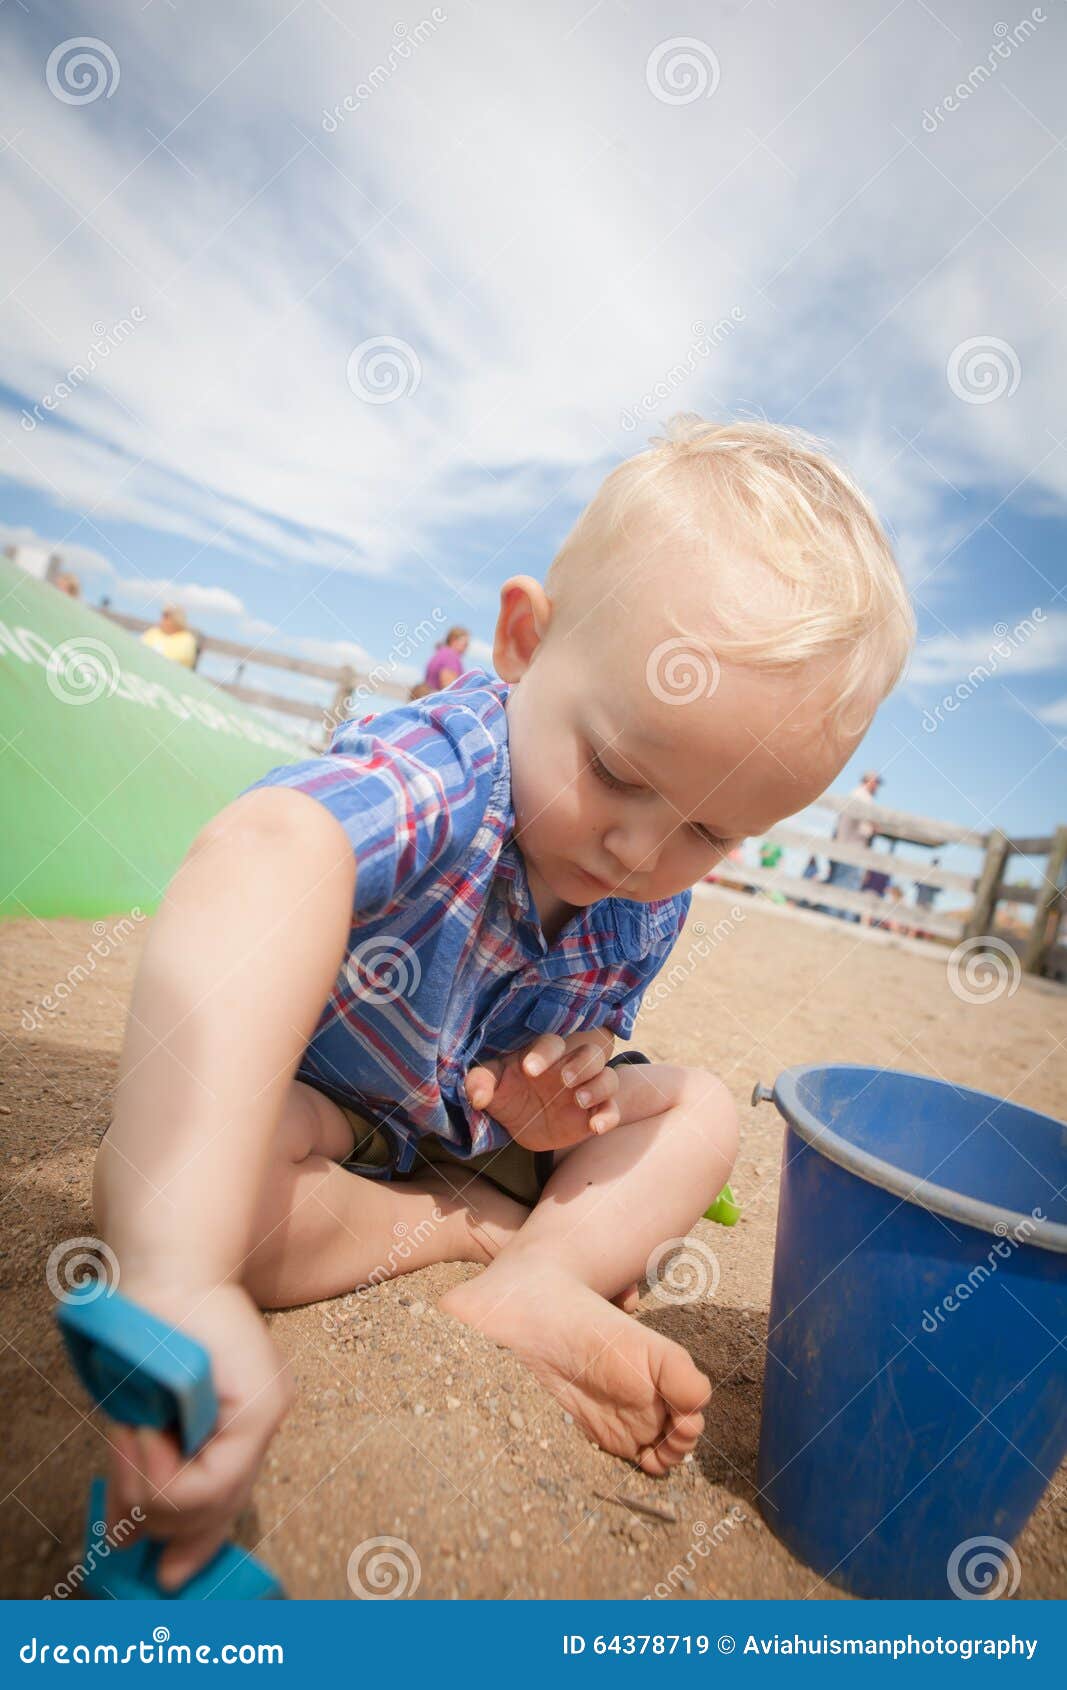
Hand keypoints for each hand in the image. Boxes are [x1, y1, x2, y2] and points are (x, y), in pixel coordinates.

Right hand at [103, 1279, 292, 1590]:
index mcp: (237, 1416)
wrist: (169, 1274)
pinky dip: (162, 1467)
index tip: (167, 1577)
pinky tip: (146, 1434)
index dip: (196, 1546)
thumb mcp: (146, 1416)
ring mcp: (267, 1412)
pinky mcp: (262, 1407)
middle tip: (124, 1507)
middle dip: (160, 1519)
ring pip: (208, 1504)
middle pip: (217, 1512)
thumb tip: (125, 1543)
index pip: (226, 1501)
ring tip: (134, 1440)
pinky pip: (208, 1481)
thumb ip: (148, 1471)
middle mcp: (262, 1417)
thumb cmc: (150, 1334)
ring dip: (150, 1484)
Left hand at [464, 1027, 620, 1151]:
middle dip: (581, 1064)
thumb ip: (480, 1084)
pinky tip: (595, 1127)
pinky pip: (612, 1110)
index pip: (551, 1043)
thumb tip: (477, 1097)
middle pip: (590, 1054)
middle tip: (564, 1079)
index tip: (529, 1070)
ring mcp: (587, 1089)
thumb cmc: (509, 1094)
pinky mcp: (595, 1113)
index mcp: (544, 1055)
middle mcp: (570, 1067)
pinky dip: (609, 1116)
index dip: (543, 1053)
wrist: (526, 1124)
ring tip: (579, 1100)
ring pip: (608, 1077)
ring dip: (598, 1086)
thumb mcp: (491, 1088)